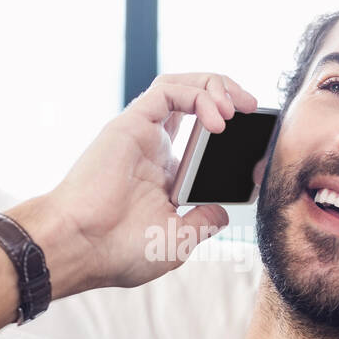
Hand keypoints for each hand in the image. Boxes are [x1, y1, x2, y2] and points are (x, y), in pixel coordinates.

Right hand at [16, 73, 257, 295]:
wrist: (81, 247)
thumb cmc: (118, 251)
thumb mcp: (178, 241)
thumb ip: (203, 221)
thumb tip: (223, 210)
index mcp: (163, 178)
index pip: (202, 139)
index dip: (232, 135)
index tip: (257, 148)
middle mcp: (153, 151)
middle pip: (193, 103)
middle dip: (228, 96)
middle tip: (252, 107)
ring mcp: (142, 135)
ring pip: (182, 87)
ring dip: (216, 86)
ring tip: (239, 105)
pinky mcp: (131, 123)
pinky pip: (168, 90)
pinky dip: (198, 94)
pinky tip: (217, 118)